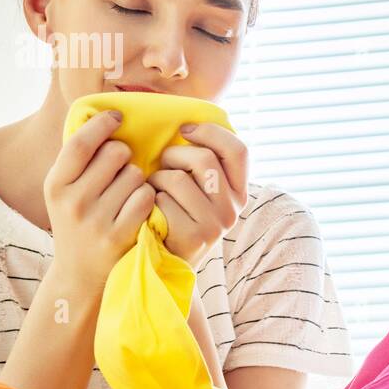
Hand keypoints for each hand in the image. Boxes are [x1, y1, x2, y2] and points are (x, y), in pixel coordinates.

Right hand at [45, 110, 155, 292]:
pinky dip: (147, 198)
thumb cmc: (78, 224)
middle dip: (125, 156)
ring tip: (127, 193)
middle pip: (115, 154)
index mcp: (55, 185)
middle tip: (121, 168)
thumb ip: (77, 161)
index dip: (102, 124)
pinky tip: (139, 207)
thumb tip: (98, 114)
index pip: (80, 143)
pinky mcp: (120, 235)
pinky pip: (146, 197)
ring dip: (138, 179)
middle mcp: (72, 202)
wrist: (80, 276)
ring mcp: (96, 221)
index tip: (116, 117)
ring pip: (135, 175)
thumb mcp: (64, 193)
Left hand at [146, 122, 249, 270]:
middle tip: (161, 164)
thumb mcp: (199, 192)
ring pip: (178, 179)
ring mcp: (215, 225)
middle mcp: (232, 209)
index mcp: (239, 193)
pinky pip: (162, 201)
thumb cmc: (175, 216)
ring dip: (157, 179)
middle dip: (174, 155)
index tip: (184, 131)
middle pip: (204, 159)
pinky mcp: (193, 237)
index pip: (238, 151)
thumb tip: (187, 125)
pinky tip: (149, 211)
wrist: (164, 264)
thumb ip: (204, 167)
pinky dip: (149, 201)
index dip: (210, 133)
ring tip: (153, 190)